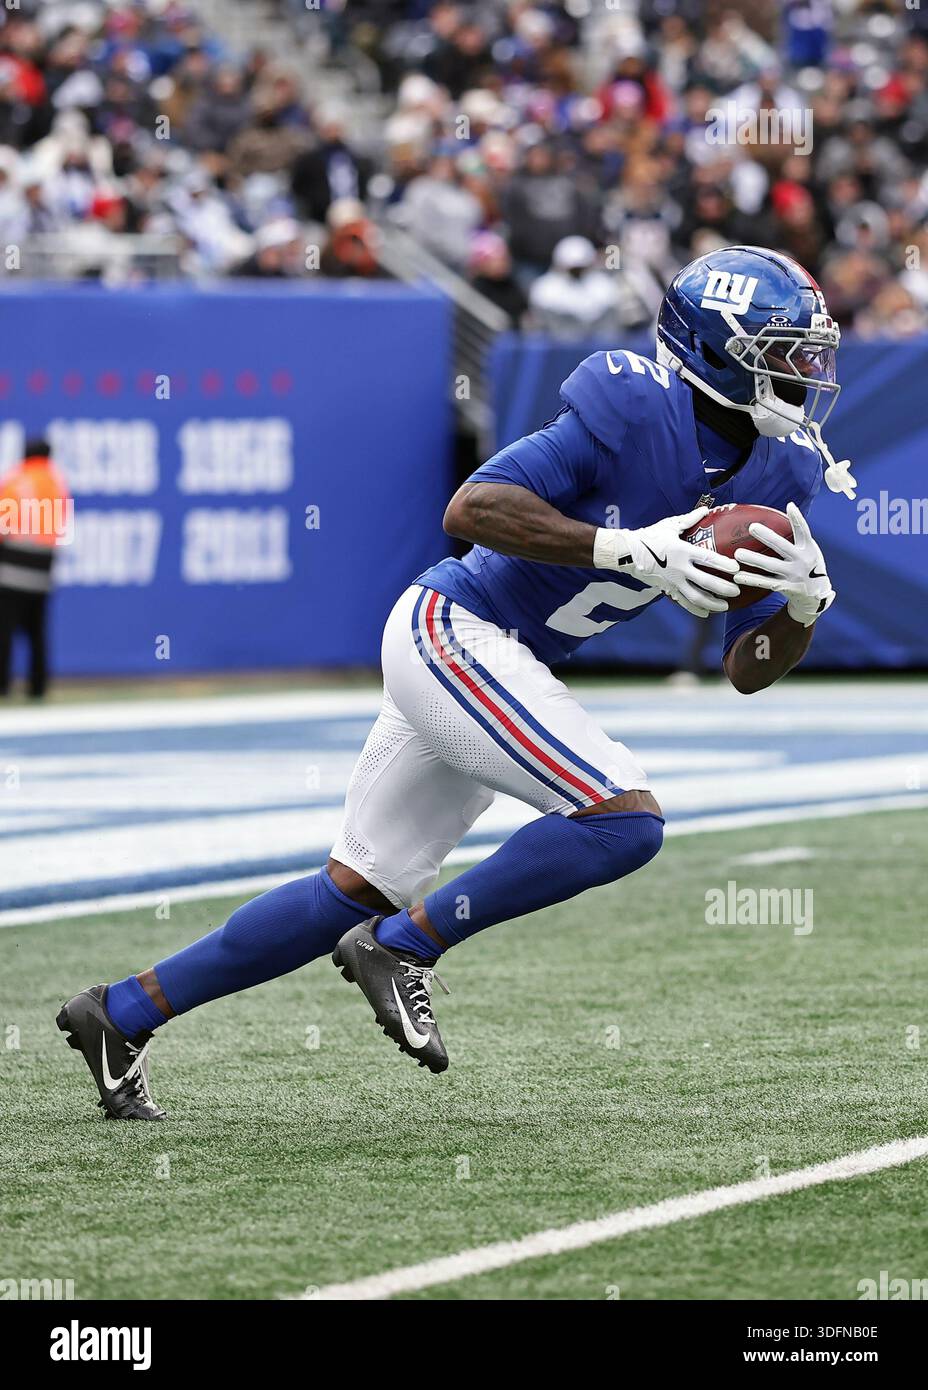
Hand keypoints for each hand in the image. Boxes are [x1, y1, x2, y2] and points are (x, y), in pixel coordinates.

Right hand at [594, 506, 740, 617]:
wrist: (627, 553)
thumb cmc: (650, 537)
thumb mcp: (670, 525)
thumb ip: (690, 519)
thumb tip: (707, 509)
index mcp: (682, 551)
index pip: (707, 558)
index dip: (723, 564)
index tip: (736, 568)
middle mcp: (679, 569)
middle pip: (706, 582)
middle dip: (724, 588)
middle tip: (736, 590)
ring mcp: (673, 581)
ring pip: (696, 597)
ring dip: (713, 602)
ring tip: (725, 605)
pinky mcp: (667, 589)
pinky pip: (684, 602)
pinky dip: (696, 609)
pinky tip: (707, 613)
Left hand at [733, 501, 834, 627]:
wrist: (817, 595)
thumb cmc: (809, 567)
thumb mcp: (810, 551)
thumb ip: (799, 537)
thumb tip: (787, 511)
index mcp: (808, 549)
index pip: (803, 531)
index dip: (798, 518)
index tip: (789, 506)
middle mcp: (802, 560)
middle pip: (783, 546)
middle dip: (767, 536)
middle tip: (752, 527)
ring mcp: (794, 575)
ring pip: (771, 565)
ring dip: (754, 559)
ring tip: (737, 554)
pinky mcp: (786, 588)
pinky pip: (766, 583)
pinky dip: (752, 580)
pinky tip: (738, 576)